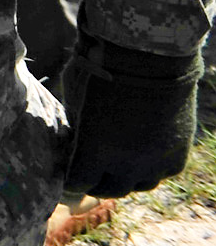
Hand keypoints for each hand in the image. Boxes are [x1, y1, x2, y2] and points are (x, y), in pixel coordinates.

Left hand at [65, 39, 201, 197]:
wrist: (146, 56)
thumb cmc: (99, 69)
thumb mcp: (74, 99)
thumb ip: (75, 126)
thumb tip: (74, 139)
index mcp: (94, 152)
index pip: (78, 183)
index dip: (71, 178)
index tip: (68, 171)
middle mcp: (126, 165)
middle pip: (109, 189)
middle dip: (96, 182)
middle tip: (91, 172)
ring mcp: (155, 162)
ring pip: (140, 184)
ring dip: (128, 177)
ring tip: (119, 164)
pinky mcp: (178, 153)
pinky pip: (164, 171)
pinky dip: (154, 166)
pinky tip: (144, 153)